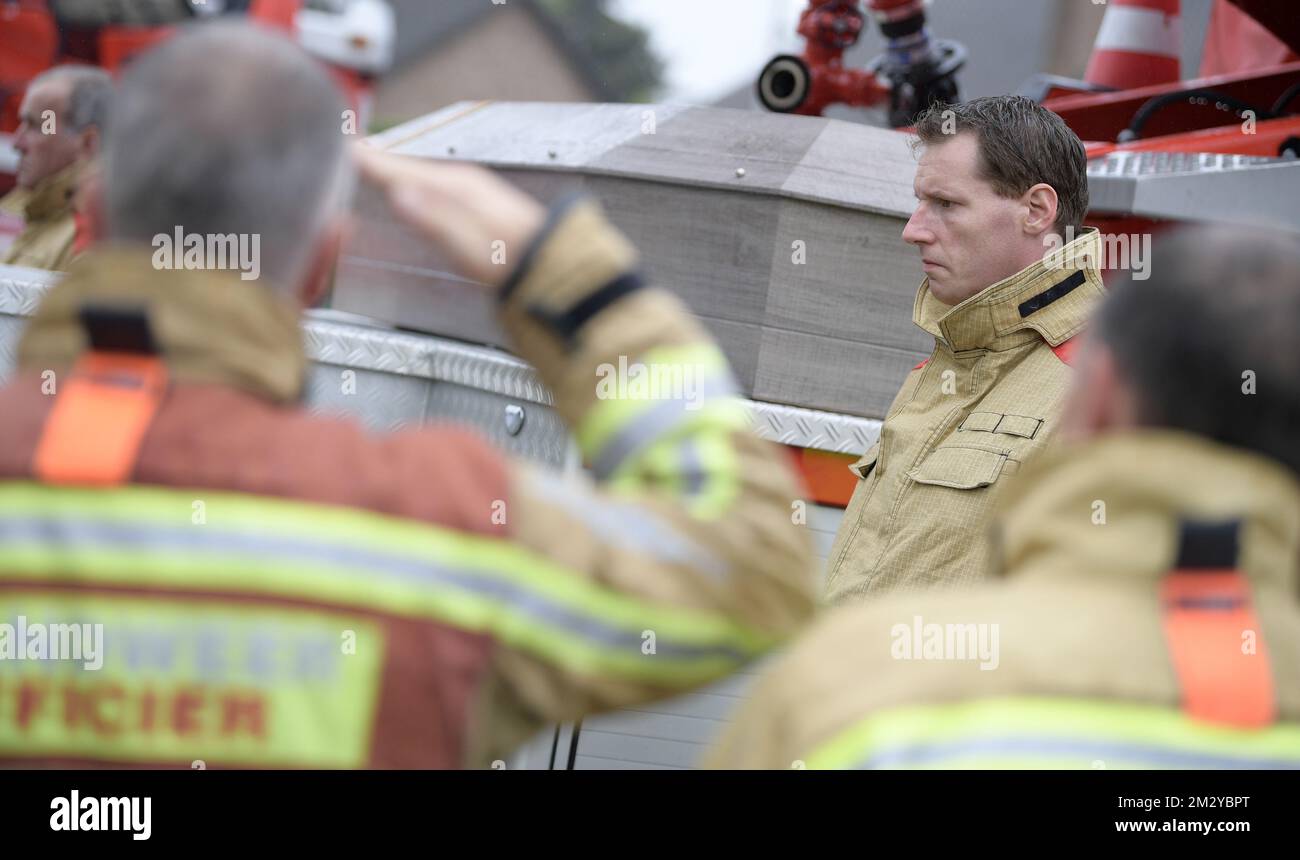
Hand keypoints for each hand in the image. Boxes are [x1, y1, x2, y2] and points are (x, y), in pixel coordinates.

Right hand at [353, 143, 545, 287]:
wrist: (553, 266)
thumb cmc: (513, 262)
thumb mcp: (470, 246)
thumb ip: (434, 220)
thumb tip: (398, 194)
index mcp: (455, 187)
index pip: (401, 169)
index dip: (370, 160)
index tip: (342, 146)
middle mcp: (463, 182)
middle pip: (409, 167)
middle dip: (378, 159)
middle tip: (347, 149)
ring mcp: (472, 192)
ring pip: (422, 174)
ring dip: (395, 169)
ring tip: (371, 163)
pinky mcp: (477, 205)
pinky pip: (434, 185)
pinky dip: (413, 181)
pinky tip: (411, 189)